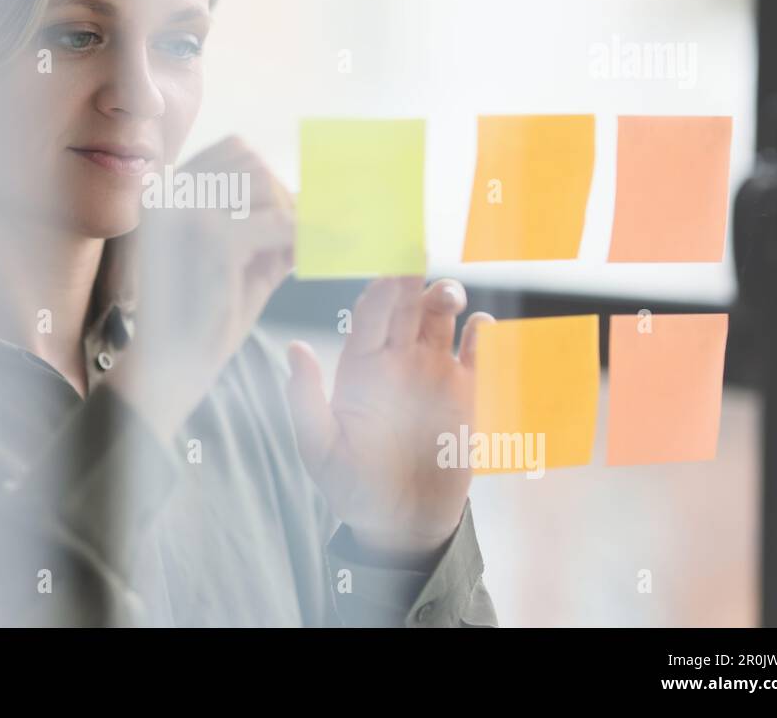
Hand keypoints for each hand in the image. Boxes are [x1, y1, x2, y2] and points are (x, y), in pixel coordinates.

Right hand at [112, 136, 294, 438]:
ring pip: (267, 185)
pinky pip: (281, 223)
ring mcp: (188, 210)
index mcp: (169, 192)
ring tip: (296, 253)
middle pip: (253, 161)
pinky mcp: (212, 238)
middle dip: (283, 196)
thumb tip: (316, 203)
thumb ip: (271, 231)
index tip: (297, 210)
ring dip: (291, 218)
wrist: (164, 368)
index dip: (273, 178)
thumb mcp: (240, 263)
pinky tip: (306, 260)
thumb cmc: (200, 319)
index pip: (235, 149)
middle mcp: (171, 192)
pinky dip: (302, 238)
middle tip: (302, 235)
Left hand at [285, 276, 493, 563]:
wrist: (403, 524)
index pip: (370, 313)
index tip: (389, 265)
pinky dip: (482, 333)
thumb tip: (294, 349)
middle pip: (406, 304)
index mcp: (360, 367)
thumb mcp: (320, 450)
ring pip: (440, 317)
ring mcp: (432, 373)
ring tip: (449, 296)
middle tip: (419, 252)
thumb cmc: (354, 489)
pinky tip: (480, 329)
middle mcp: (396, 361)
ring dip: (445, 296)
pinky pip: (477, 351)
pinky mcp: (465, 393)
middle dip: (413, 276)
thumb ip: (306, 400)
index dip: (380, 287)